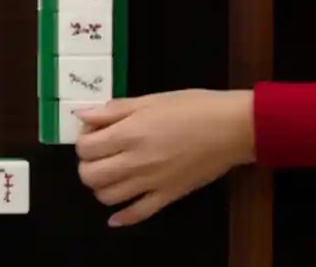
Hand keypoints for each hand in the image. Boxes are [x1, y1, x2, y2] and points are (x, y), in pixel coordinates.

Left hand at [74, 89, 254, 226]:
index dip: (83, 139)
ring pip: (108, 196)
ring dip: (102, 186)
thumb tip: (82, 114)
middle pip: (90, 175)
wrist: (233, 128)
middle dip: (88, 164)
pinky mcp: (169, 195)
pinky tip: (116, 215)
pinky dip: (123, 217)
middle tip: (100, 154)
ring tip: (111, 173)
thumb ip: (112, 110)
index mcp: (129, 134)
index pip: (85, 148)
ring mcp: (152, 182)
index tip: (94, 132)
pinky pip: (139, 213)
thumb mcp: (149, 99)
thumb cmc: (193, 107)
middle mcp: (135, 161)